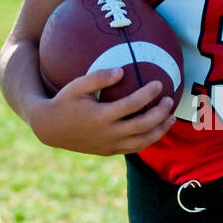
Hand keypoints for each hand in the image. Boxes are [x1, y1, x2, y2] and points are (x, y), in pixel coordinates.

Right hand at [29, 68, 176, 156]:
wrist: (50, 129)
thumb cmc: (64, 101)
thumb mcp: (77, 86)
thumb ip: (99, 77)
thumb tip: (122, 70)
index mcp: (100, 116)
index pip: (132, 105)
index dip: (148, 94)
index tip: (159, 84)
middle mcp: (107, 134)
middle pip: (142, 126)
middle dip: (160, 113)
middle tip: (169, 100)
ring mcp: (109, 145)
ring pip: (142, 141)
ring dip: (160, 130)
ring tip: (171, 118)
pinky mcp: (109, 152)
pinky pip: (134, 148)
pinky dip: (148, 139)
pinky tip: (156, 129)